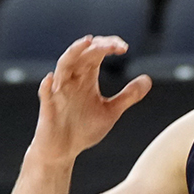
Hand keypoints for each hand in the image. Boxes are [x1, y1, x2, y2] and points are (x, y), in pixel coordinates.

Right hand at [31, 36, 152, 162]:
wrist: (63, 150)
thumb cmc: (83, 129)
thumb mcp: (111, 112)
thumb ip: (128, 96)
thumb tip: (147, 79)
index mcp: (86, 78)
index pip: (96, 53)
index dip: (109, 46)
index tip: (124, 48)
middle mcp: (72, 79)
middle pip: (83, 54)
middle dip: (98, 46)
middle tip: (114, 45)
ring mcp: (59, 91)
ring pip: (64, 65)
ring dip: (74, 52)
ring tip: (87, 42)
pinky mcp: (48, 106)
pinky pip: (45, 93)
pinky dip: (47, 85)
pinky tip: (51, 78)